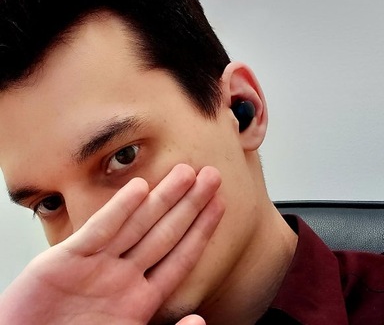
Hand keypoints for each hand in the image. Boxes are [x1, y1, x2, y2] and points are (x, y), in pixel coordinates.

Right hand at [0, 164, 222, 323]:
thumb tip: (199, 319)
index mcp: (140, 299)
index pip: (180, 256)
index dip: (201, 230)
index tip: (220, 205)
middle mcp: (122, 276)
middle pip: (164, 232)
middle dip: (190, 204)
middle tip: (212, 176)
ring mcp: (96, 265)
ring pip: (137, 224)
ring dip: (163, 197)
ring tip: (187, 172)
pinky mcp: (65, 259)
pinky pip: (99, 230)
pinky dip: (119, 210)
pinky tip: (140, 188)